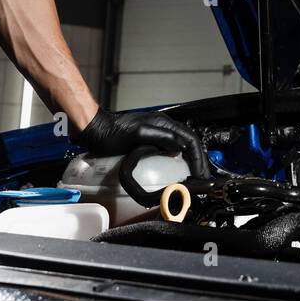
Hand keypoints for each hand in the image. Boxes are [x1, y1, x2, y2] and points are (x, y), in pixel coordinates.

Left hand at [75, 108, 209, 177]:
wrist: (96, 131)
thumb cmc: (112, 133)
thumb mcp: (138, 134)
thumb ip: (161, 137)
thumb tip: (181, 147)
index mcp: (164, 123)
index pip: (189, 139)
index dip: (198, 156)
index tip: (201, 172)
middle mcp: (164, 127)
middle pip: (188, 143)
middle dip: (198, 160)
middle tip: (203, 177)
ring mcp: (157, 134)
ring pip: (182, 146)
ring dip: (191, 160)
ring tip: (196, 174)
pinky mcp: (150, 141)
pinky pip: (171, 150)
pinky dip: (180, 159)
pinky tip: (180, 168)